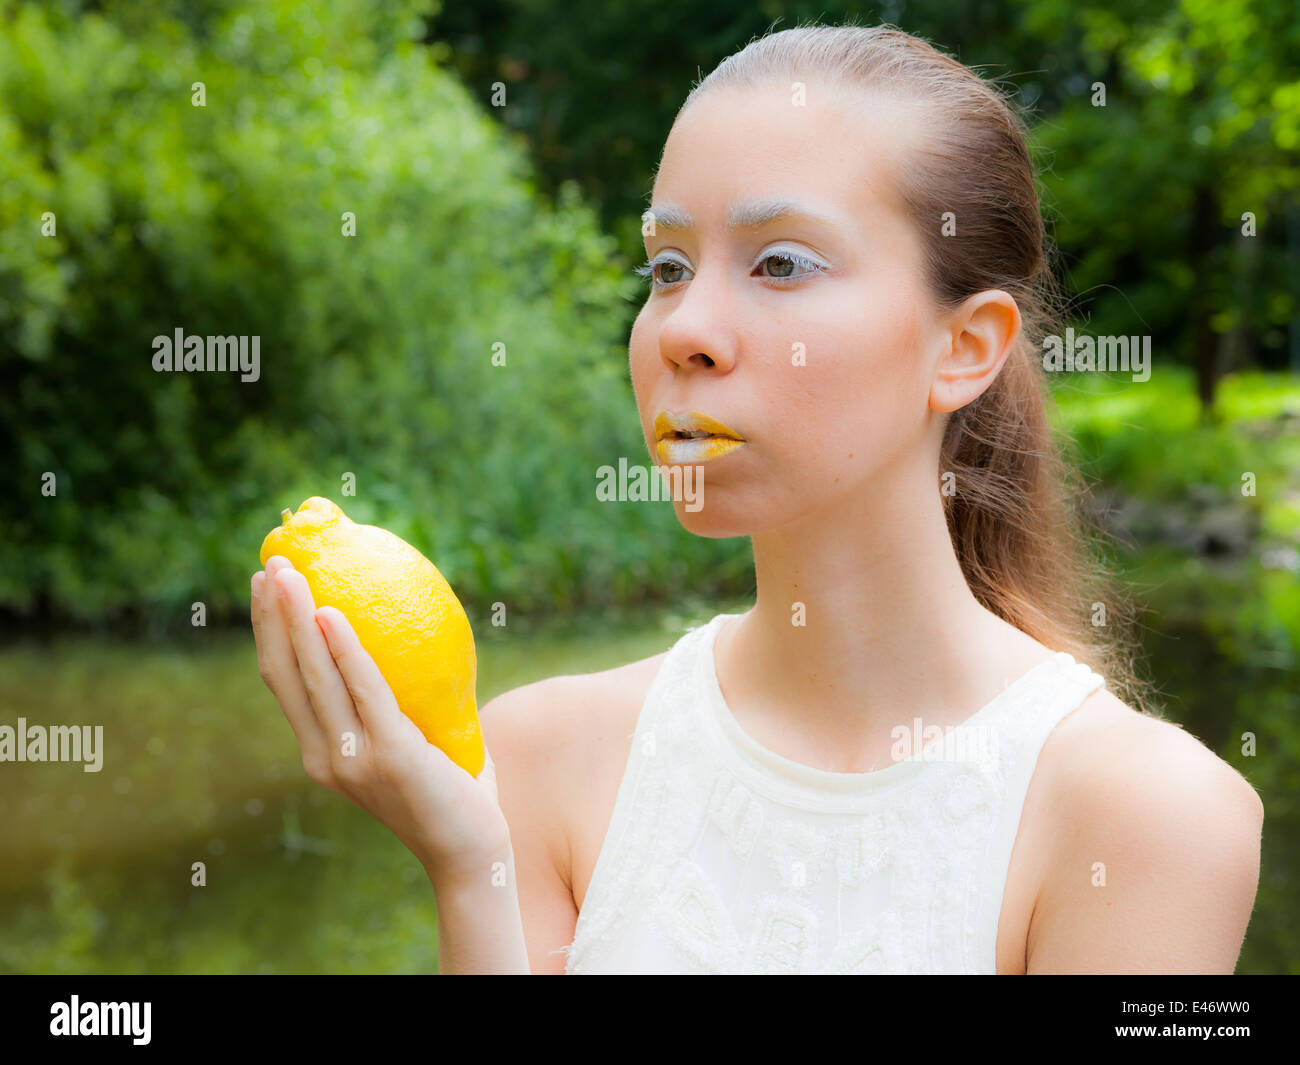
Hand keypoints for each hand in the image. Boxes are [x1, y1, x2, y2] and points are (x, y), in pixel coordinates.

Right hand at [251, 556, 510, 886]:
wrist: (471, 850)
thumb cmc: (450, 791)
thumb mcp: (409, 741)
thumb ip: (399, 700)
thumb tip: (416, 633)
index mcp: (323, 754)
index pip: (284, 684)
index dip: (270, 634)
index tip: (268, 586)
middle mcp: (326, 757)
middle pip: (286, 673)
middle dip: (273, 615)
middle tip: (272, 562)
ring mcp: (352, 759)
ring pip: (313, 676)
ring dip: (295, 619)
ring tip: (290, 573)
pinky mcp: (389, 755)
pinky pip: (364, 689)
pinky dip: (344, 650)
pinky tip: (331, 613)